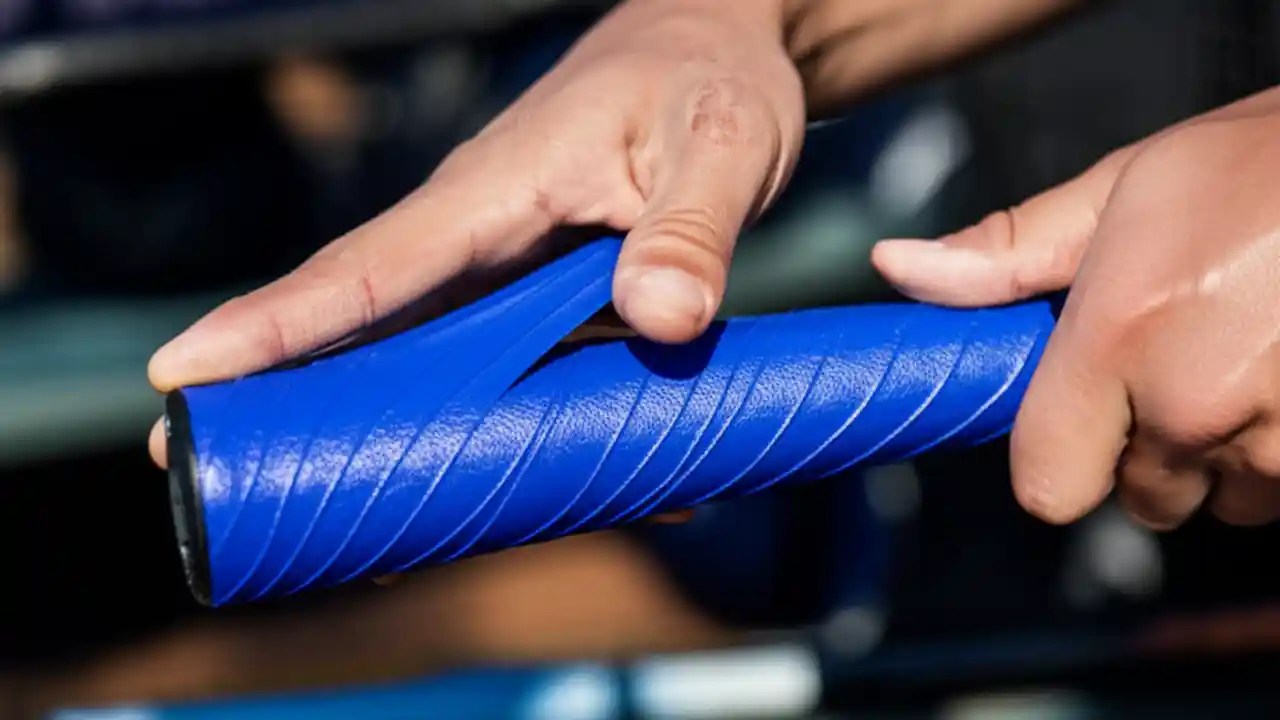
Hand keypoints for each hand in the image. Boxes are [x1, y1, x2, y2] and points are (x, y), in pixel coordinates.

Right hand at [147, 0, 805, 464]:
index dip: (274, 326)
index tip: (177, 376)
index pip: (367, 267)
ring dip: (383, 433)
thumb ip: (692, 229)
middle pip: (364, 328)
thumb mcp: (719, 144)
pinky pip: (501, 367)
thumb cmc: (709, 78)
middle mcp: (479, 235)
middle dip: (287, 400)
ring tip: (345, 525)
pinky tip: (518, 491)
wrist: (715, 46)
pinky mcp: (542, 289)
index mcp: (495, 192)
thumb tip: (665, 322)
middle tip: (196, 471)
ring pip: (424, 360)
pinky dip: (492, 427)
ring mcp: (504, 266)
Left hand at [874, 86, 1279, 528]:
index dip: (1056, 456)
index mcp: (1119, 339)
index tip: (1075, 416)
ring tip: (1246, 359)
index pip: (1047, 486)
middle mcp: (1195, 405)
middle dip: (1150, 450)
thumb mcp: (1122, 188)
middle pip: (1140, 500)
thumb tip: (898, 267)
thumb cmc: (1260, 164)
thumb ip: (1008, 251)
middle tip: (1181, 364)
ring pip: (1226, 500)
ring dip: (1228, 455)